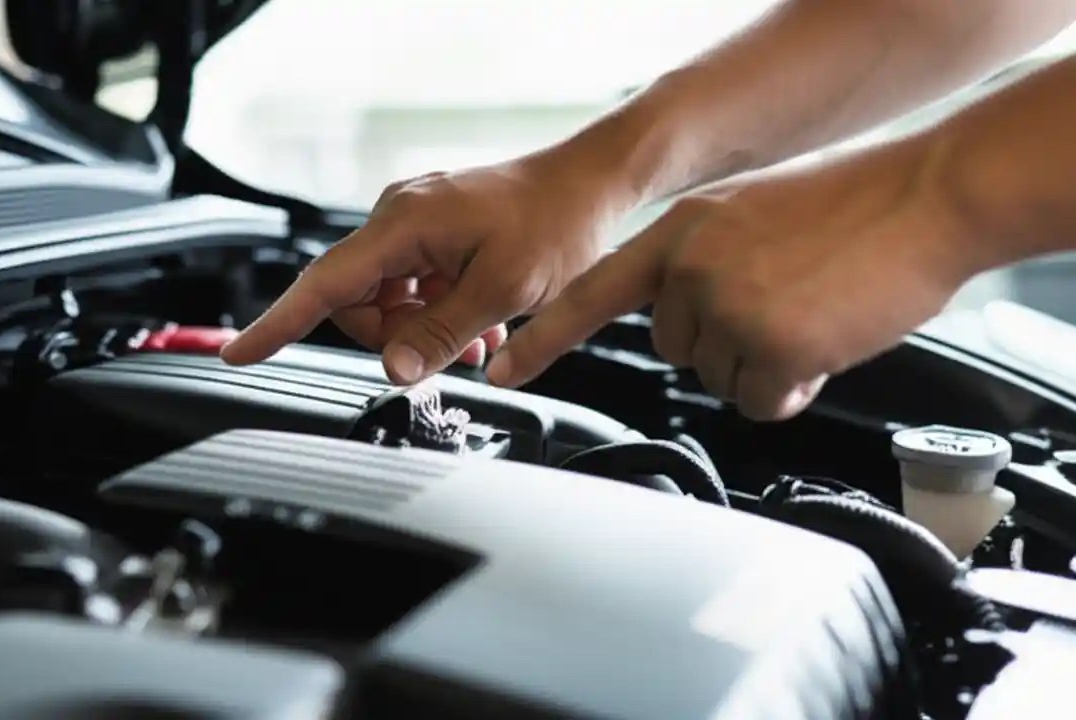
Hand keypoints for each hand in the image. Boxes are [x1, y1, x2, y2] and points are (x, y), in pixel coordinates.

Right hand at [221, 149, 627, 382]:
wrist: (591, 183)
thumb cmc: (556, 221)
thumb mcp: (502, 291)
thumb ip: (440, 333)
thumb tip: (393, 370)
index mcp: (403, 224)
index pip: (323, 286)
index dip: (278, 326)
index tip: (239, 355)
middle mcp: (398, 218)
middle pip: (357, 303)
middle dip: (397, 338)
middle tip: (456, 349)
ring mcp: (415, 224)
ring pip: (387, 301)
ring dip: (423, 329)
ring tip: (478, 337)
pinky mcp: (433, 232)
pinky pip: (412, 285)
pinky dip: (437, 312)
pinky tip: (477, 322)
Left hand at [487, 138, 976, 419]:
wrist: (923, 197)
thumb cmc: (849, 207)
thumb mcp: (747, 218)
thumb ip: (701, 264)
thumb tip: (686, 320)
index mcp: (679, 232)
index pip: (590, 294)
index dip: (543, 338)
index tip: (500, 371)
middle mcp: (691, 269)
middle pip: (676, 350)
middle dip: (724, 344)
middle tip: (782, 304)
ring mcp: (728, 308)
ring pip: (721, 379)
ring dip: (763, 366)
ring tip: (810, 313)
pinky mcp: (772, 346)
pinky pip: (763, 401)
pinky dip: (793, 387)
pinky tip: (824, 341)